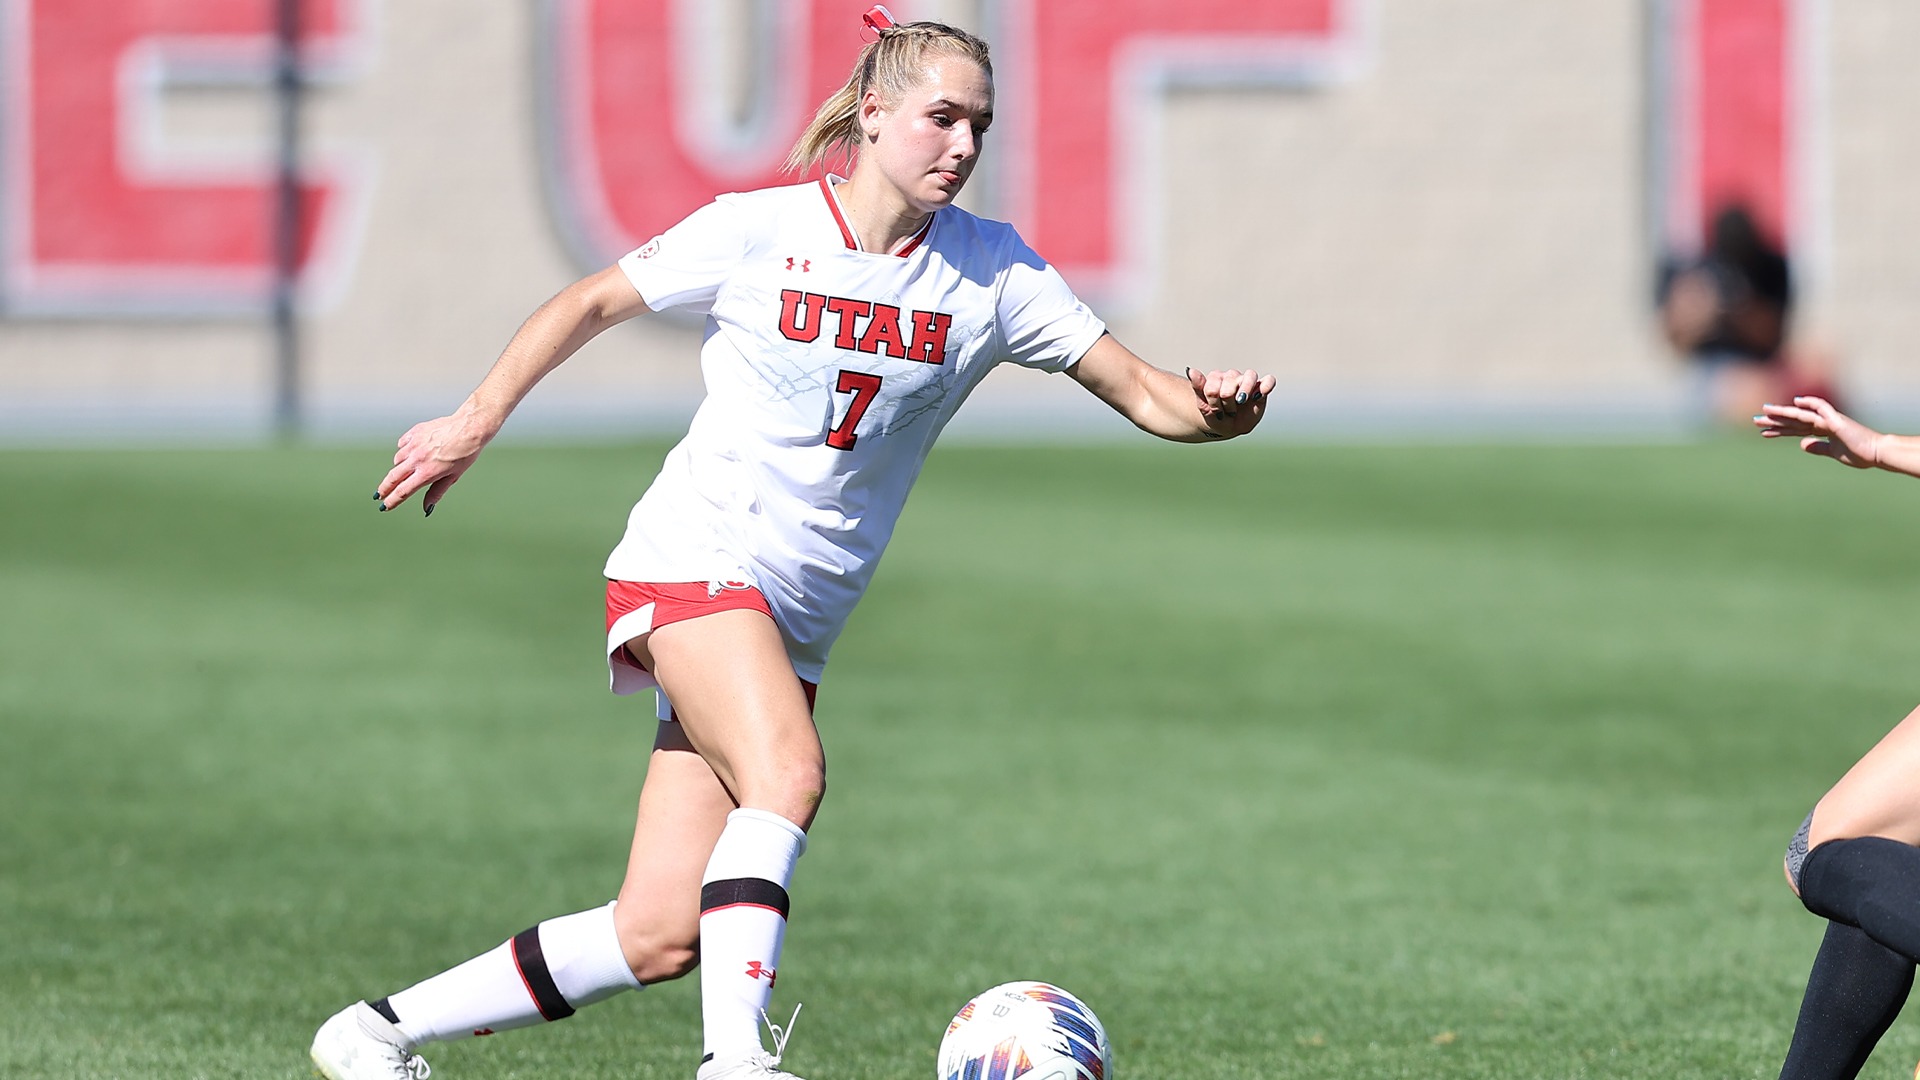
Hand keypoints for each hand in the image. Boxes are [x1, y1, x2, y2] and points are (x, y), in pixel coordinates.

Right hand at [375, 406, 495, 514]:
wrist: (468, 427)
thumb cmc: (465, 453)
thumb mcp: (453, 477)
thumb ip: (437, 492)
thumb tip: (426, 508)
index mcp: (427, 473)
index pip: (404, 491)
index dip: (392, 501)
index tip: (384, 506)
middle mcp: (417, 459)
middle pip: (393, 477)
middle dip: (384, 488)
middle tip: (378, 495)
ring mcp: (414, 445)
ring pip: (397, 460)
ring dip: (398, 468)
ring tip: (408, 469)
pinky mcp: (414, 432)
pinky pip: (402, 444)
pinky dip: (404, 450)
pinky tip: (412, 452)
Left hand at [1186, 367, 1277, 438]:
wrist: (1227, 425)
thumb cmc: (1214, 414)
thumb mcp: (1203, 405)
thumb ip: (1198, 387)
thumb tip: (1191, 370)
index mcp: (1216, 378)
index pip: (1213, 385)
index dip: (1213, 400)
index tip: (1214, 409)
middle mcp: (1232, 377)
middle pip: (1231, 381)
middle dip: (1227, 401)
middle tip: (1227, 410)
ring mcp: (1247, 382)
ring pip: (1250, 375)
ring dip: (1244, 390)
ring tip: (1240, 401)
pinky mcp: (1261, 389)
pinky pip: (1269, 381)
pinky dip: (1267, 385)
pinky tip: (1260, 393)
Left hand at [1754, 396, 1883, 468]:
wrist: (1877, 453)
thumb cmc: (1859, 453)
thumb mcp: (1833, 452)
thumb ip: (1819, 447)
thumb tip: (1802, 445)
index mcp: (1822, 430)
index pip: (1796, 429)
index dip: (1780, 430)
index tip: (1763, 432)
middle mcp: (1823, 422)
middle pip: (1794, 421)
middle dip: (1775, 421)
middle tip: (1754, 420)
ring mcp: (1829, 420)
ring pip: (1801, 414)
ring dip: (1783, 413)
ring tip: (1765, 411)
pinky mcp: (1837, 420)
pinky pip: (1822, 408)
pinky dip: (1810, 403)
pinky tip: (1796, 401)